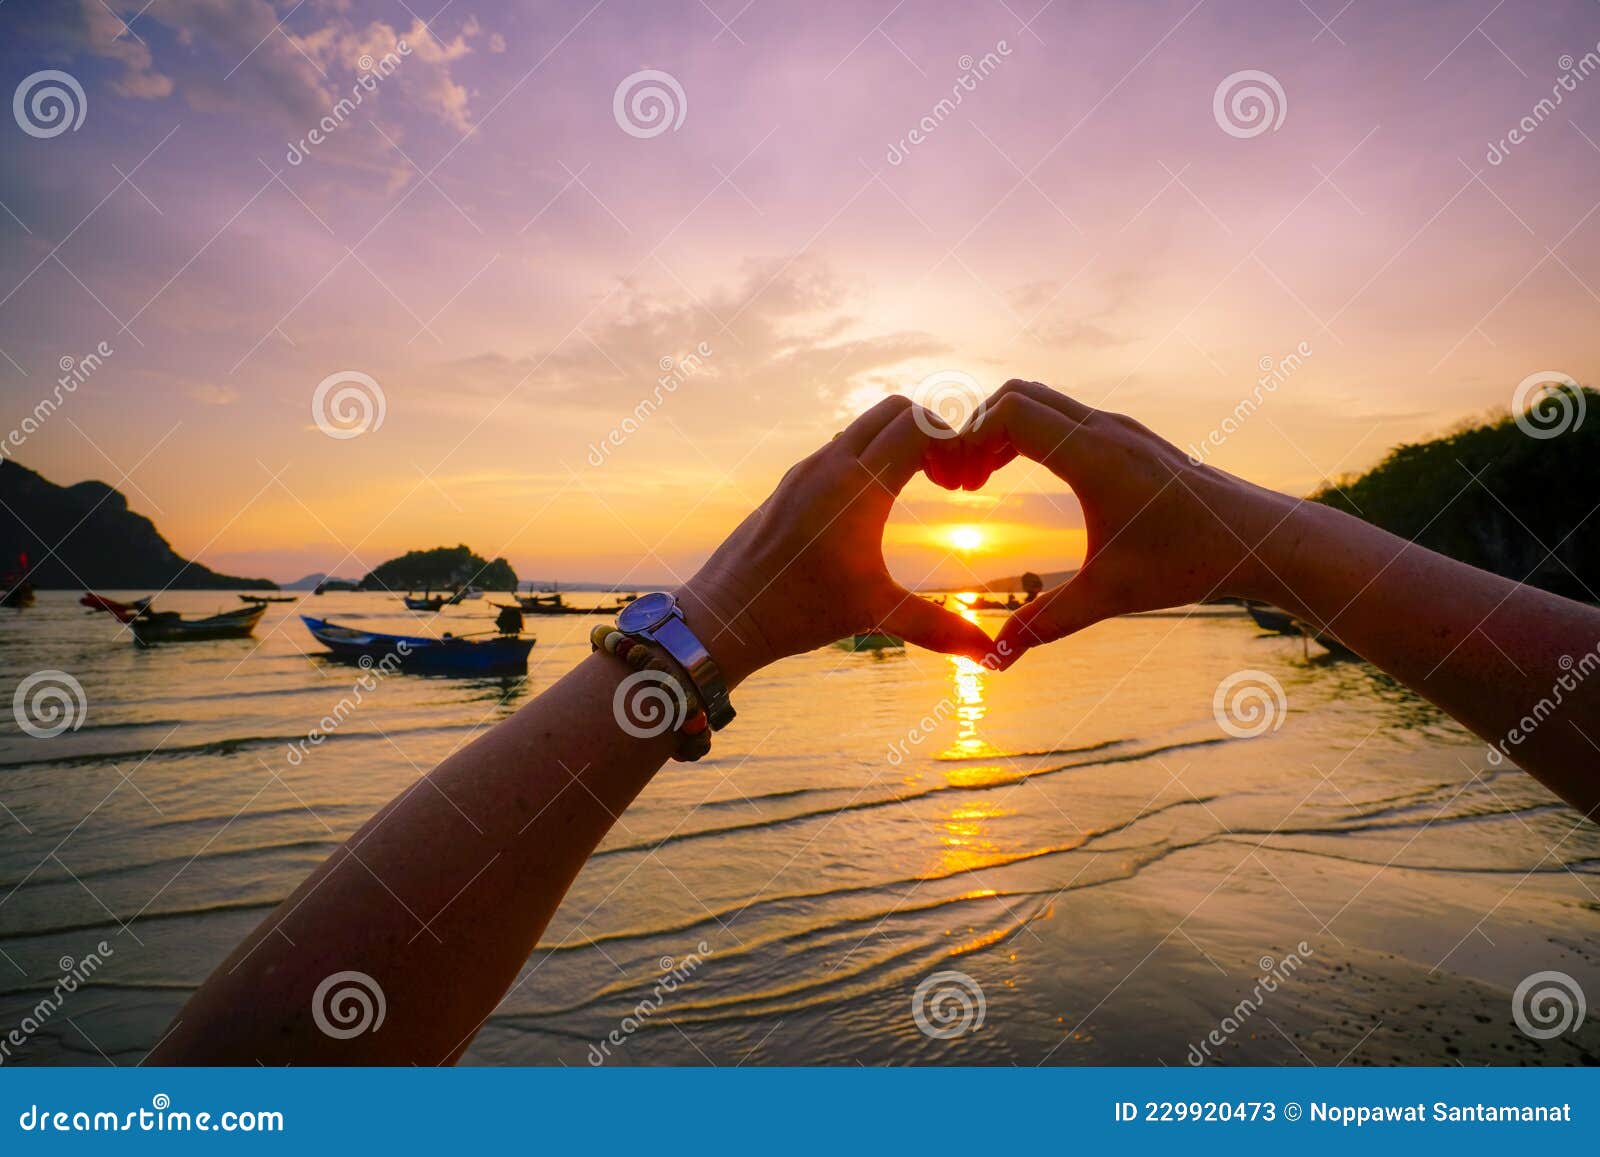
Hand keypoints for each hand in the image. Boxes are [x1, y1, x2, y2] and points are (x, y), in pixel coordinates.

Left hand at [680, 395, 995, 681]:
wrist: (724, 614)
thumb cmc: (797, 611)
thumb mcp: (874, 613)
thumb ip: (937, 627)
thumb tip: (989, 655)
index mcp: (857, 485)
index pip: (919, 425)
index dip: (955, 440)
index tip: (967, 481)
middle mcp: (830, 464)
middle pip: (895, 410)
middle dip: (932, 431)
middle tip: (950, 478)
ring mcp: (806, 470)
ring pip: (864, 428)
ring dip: (899, 442)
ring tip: (921, 487)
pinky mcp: (791, 484)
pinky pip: (840, 448)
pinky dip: (870, 456)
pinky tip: (878, 502)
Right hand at [933, 380, 1300, 666]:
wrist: (1261, 538)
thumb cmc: (1191, 562)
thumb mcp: (1112, 595)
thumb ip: (1047, 622)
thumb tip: (995, 661)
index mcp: (1094, 457)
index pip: (1009, 412)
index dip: (967, 437)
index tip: (953, 483)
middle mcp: (1105, 430)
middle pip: (1016, 395)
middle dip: (974, 428)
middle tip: (959, 480)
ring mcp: (1118, 429)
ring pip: (1040, 401)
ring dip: (1000, 429)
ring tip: (979, 478)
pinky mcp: (1127, 438)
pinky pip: (1062, 414)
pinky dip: (1028, 432)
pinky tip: (1020, 474)